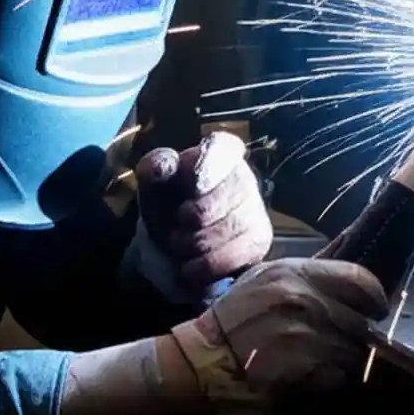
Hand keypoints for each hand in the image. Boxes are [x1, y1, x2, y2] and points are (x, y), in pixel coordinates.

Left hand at [130, 132, 273, 301]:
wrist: (171, 242)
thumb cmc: (166, 204)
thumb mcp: (154, 183)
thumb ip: (154, 167)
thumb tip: (163, 166)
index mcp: (218, 152)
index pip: (225, 148)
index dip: (212, 165)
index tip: (195, 186)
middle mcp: (244, 176)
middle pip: (232, 192)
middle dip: (197, 217)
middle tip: (176, 228)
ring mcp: (256, 209)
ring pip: (236, 226)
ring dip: (200, 243)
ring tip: (180, 247)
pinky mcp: (259, 240)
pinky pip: (241, 253)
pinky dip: (210, 264)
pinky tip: (192, 267)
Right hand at [169, 258, 388, 414]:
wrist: (204, 357)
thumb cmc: (236, 316)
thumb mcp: (265, 278)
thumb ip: (306, 274)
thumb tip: (347, 272)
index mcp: (296, 273)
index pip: (359, 278)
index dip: (375, 296)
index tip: (376, 308)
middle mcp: (303, 300)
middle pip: (359, 320)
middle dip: (355, 334)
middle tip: (342, 340)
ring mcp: (303, 335)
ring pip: (351, 350)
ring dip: (342, 358)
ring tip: (320, 358)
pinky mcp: (301, 367)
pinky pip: (337, 375)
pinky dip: (329, 378)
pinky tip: (310, 374)